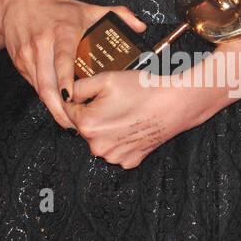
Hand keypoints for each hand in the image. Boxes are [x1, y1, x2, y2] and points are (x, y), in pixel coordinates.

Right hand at [0, 0, 145, 129]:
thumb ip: (115, 14)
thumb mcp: (85, 8)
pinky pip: (34, 85)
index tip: (70, 96)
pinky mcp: (20, 63)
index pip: (62, 58)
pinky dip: (45, 98)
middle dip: (59, 107)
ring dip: (52, 107)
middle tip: (74, 124)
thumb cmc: (54, 8)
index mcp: (62, 31)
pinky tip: (56, 107)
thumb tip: (140, 26)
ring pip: (39, 88)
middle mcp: (43, 44)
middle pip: (47, 82)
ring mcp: (29, 55)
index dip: (65, 79)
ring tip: (67, 122)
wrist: (16, 4)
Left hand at [64, 69, 225, 167]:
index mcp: (87, 124)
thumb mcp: (104, 79)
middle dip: (92, 114)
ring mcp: (114, 157)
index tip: (90, 93)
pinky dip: (119, 140)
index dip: (78, 99)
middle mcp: (97, 146)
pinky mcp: (129, 162)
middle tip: (112, 101)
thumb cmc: (142, 90)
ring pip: (99, 139)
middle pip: (83, 127)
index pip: (68, 111)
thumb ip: (78, 87)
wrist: (174, 104)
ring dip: (105, 128)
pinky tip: (131, 126)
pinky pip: (115, 149)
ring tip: (123, 113)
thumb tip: (66, 94)